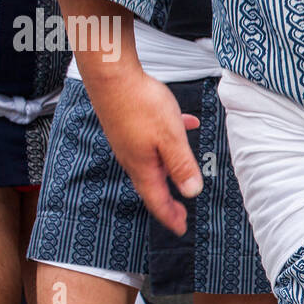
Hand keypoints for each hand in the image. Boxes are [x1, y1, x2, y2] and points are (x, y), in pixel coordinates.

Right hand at [52, 0, 202, 235]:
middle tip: (180, 212)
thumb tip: (192, 193)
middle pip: (154, 184)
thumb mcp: (171, 138)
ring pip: (153, 161)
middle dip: (169, 199)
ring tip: (184, 175)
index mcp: (143, 166)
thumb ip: (182, 166)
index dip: (171, 216)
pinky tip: (186, 123)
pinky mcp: (127, 125)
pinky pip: (152, 138)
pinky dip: (169, 138)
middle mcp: (132, 158)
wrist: (112, 74)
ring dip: (170, 170)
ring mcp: (128, 141)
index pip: (158, 200)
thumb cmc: (141, 104)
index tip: (181, 228)